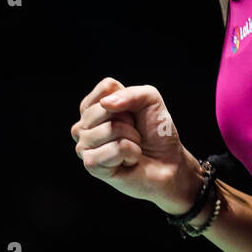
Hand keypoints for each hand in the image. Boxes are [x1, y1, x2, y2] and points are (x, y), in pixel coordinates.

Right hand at [71, 77, 200, 210]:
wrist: (168, 162)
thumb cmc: (156, 132)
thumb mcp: (149, 101)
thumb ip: (130, 94)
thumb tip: (106, 104)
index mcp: (93, 106)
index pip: (107, 86)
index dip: (128, 98)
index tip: (133, 113)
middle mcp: (83, 125)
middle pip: (105, 108)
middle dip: (129, 120)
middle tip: (134, 133)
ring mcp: (84, 145)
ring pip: (110, 129)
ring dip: (132, 138)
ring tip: (132, 147)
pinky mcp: (91, 164)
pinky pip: (116, 149)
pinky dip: (131, 153)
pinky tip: (128, 161)